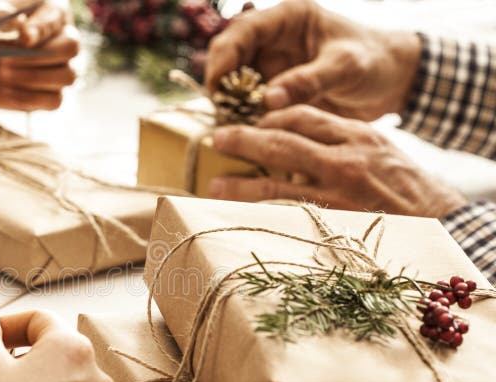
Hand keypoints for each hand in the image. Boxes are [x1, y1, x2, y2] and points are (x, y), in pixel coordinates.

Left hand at [0, 1, 78, 110]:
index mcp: (47, 9)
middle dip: (38, 56)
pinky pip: (54, 100)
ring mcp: (58, 68)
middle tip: (6, 60)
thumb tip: (17, 25)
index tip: (23, 37)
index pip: (57, 16)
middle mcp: (59, 38)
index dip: (41, 29)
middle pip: (71, 47)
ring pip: (67, 76)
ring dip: (33, 78)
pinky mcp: (49, 94)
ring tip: (3, 74)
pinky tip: (9, 91)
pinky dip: (30, 98)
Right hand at [206, 0, 420, 120]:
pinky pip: (247, 104)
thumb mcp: (346, 67)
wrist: (391, 82)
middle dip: (220, 82)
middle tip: (222, 110)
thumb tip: (268, 100)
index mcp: (289, 19)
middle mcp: (272, 41)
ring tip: (231, 125)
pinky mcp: (272, 92)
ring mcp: (270, 67)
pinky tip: (244, 132)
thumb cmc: (373, 61)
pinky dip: (242, 118)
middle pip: (228, 55)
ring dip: (228, 103)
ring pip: (232, 82)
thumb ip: (309, 81)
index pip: (244, 30)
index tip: (219, 84)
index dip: (225, 55)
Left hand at [209, 105, 466, 217]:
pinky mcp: (334, 230)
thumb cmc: (407, 189)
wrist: (442, 226)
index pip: (304, 116)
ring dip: (241, 185)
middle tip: (217, 139)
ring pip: (278, 186)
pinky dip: (261, 217)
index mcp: (359, 137)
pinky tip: (239, 217)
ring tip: (215, 184)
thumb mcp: (381, 151)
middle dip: (244, 140)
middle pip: (283, 145)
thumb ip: (342, 140)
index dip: (271, 117)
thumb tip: (295, 134)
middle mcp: (346, 163)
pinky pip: (288, 221)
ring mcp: (338, 199)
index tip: (252, 122)